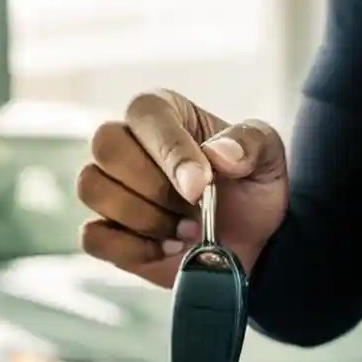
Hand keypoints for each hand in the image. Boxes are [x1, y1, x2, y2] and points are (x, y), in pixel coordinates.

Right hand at [76, 89, 287, 287]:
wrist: (249, 244)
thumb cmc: (250, 190)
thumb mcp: (268, 158)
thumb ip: (251, 143)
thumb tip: (218, 153)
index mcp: (162, 113)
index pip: (145, 115)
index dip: (170, 153)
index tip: (201, 187)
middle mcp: (126, 143)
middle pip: (106, 148)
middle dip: (154, 188)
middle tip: (195, 209)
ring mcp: (109, 188)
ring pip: (93, 189)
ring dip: (146, 219)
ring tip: (186, 230)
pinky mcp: (105, 231)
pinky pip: (93, 236)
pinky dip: (132, 248)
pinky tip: (167, 249)